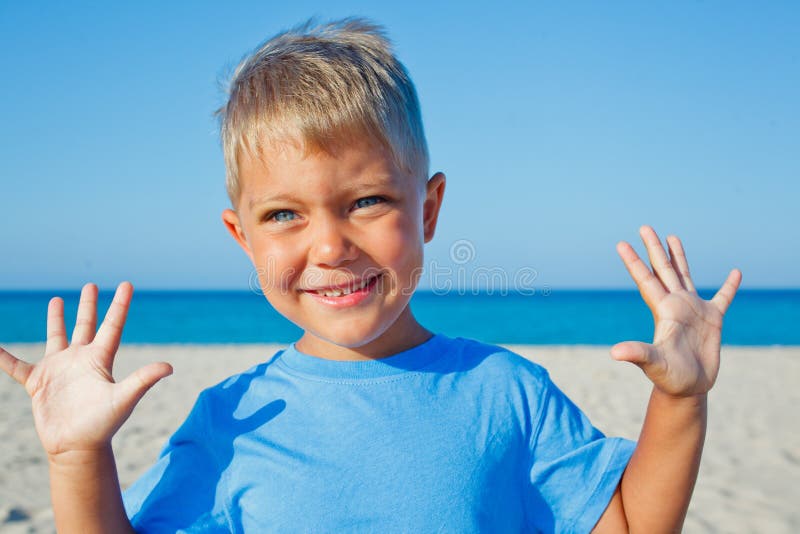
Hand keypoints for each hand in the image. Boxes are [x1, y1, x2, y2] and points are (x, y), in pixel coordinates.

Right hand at [0, 282, 171, 457]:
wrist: (77, 448)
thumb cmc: (103, 425)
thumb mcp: (124, 398)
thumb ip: (143, 379)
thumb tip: (170, 366)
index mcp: (100, 359)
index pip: (112, 325)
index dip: (120, 305)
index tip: (127, 284)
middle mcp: (80, 360)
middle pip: (85, 325)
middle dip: (88, 306)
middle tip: (91, 285)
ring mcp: (58, 370)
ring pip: (56, 337)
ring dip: (55, 320)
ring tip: (57, 300)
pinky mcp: (37, 384)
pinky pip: (16, 366)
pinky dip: (4, 357)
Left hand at [612, 226, 741, 396]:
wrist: (688, 389)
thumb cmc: (669, 378)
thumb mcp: (653, 364)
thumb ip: (637, 354)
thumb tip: (614, 352)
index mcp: (662, 310)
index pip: (645, 280)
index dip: (634, 262)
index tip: (621, 243)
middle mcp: (675, 305)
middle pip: (662, 270)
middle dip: (653, 248)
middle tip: (644, 226)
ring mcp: (694, 310)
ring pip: (685, 276)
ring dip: (679, 257)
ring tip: (673, 237)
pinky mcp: (713, 320)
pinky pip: (724, 298)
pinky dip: (730, 286)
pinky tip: (736, 273)